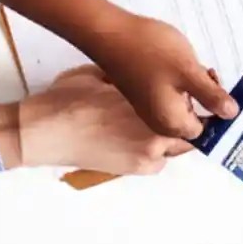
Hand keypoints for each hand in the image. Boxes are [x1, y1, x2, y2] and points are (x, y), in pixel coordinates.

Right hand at [0, 65, 192, 173]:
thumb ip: (133, 80)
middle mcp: (155, 132)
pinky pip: (159, 160)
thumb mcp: (104, 75)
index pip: (194, 104)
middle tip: (183, 109)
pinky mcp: (136, 169)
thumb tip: (149, 74)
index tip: (198, 91)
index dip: (199, 98)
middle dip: (190, 119)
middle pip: (191, 128)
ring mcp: (147, 154)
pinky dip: (156, 151)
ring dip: (172, 135)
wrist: (43, 132)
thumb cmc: (69, 99)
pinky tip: (140, 139)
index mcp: (151, 104)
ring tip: (155, 123)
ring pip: (175, 144)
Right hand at [83, 14, 237, 139]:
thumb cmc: (149, 51)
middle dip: (204, 101)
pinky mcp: (140, 99)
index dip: (216, 111)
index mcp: (170, 124)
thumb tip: (233, 114)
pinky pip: (166, 101)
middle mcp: (156, 125)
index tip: (217, 86)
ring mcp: (146, 113)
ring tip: (191, 67)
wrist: (109, 34)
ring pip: (180, 110)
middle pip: (192, 122)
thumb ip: (212, 96)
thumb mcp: (189, 72)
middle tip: (205, 73)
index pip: (205, 131)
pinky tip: (174, 68)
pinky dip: (176, 88)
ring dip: (191, 93)